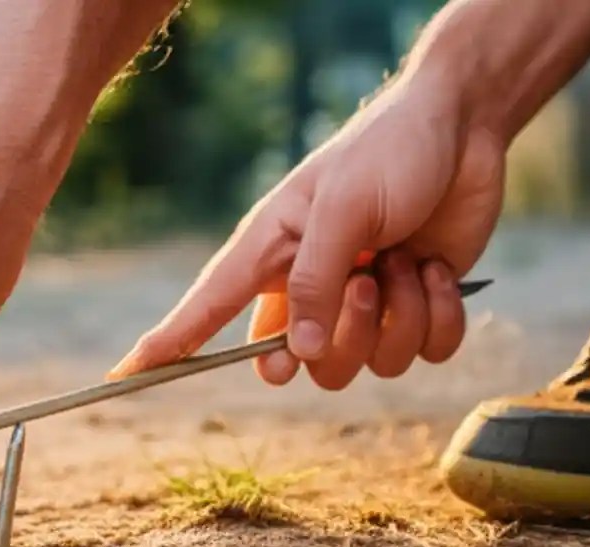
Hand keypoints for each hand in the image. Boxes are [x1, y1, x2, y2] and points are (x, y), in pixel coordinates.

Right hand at [110, 71, 505, 389]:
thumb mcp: (342, 208)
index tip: (126, 376)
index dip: (168, 344)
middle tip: (365, 282)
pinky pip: (422, 352)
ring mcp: (360, 302)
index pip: (206, 308)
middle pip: (302, 364)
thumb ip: (313, 282)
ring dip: (400, 316)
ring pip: (367, 364)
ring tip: (406, 261)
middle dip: (343, 337)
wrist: (464, 127)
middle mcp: (308, 286)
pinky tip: (435, 271)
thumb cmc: (389, 152)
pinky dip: (439, 318)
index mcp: (271, 253)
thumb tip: (294, 355)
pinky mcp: (411, 308)